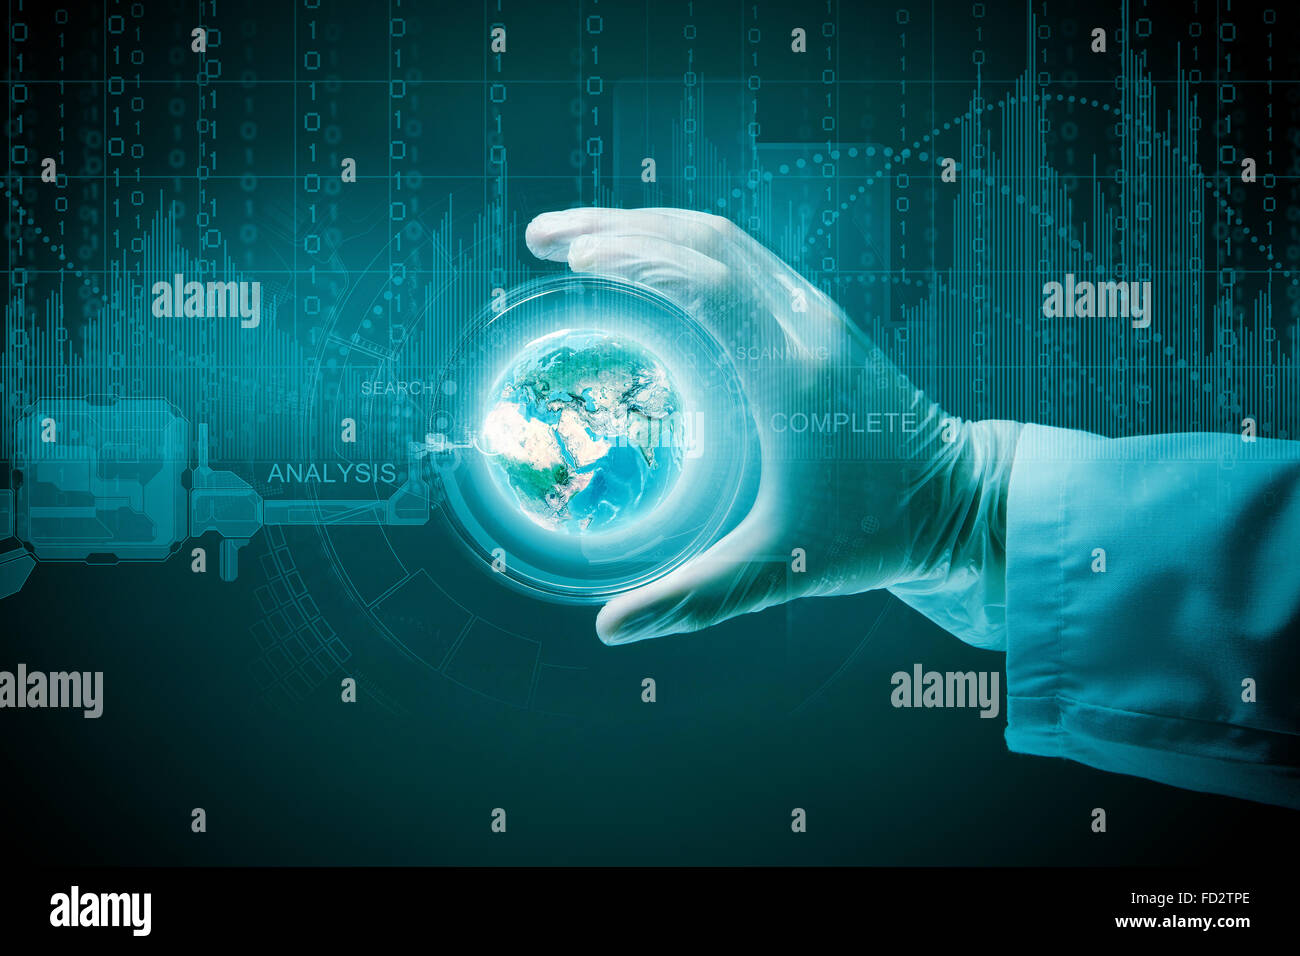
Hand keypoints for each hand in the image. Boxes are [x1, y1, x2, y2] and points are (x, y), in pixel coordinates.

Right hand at [525, 208, 1020, 648]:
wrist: (963, 501)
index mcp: (793, 374)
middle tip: (543, 238)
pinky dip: (681, 249)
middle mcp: (806, 326)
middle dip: (617, 227)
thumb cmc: (880, 533)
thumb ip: (695, 600)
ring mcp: (816, 315)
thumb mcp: (783, 570)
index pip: (707, 285)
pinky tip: (645, 266)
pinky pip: (739, 262)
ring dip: (648, 229)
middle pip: (705, 240)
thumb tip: (612, 631)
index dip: (636, 260)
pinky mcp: (819, 320)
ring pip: (723, 242)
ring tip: (577, 241)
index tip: (572, 259)